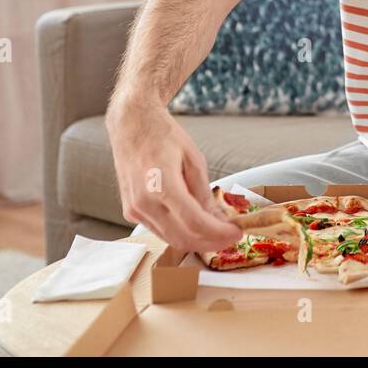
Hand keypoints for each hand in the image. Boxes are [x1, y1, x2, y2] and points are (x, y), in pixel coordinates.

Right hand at [106, 94, 237, 252]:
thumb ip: (204, 194)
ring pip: (171, 239)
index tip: (237, 232)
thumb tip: (219, 220)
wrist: (132, 125)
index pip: (195, 223)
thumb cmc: (163, 136)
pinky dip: (180, 232)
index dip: (219, 233)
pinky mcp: (131, 212)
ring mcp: (134, 209)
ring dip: (197, 241)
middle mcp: (144, 202)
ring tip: (217, 231)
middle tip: (230, 236)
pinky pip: (160, 231)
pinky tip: (196, 223)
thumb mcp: (193, 159)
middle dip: (211, 242)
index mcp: (161, 185)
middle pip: (183, 238)